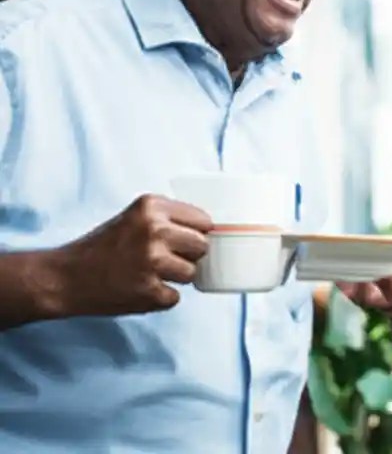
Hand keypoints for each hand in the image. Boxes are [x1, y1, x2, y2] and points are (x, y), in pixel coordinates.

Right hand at [53, 194, 212, 315]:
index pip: (204, 221)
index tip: (184, 240)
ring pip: (191, 273)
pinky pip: (175, 297)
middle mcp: (154, 231)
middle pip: (202, 246)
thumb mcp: (134, 217)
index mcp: (151, 207)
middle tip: (164, 259)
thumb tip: (212, 230)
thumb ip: (168, 218)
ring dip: (174, 278)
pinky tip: (139, 288)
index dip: (196, 233)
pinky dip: (160, 297)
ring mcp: (152, 262)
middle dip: (188, 255)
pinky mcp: (149, 291)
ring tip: (148, 273)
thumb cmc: (103, 247)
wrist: (65, 277)